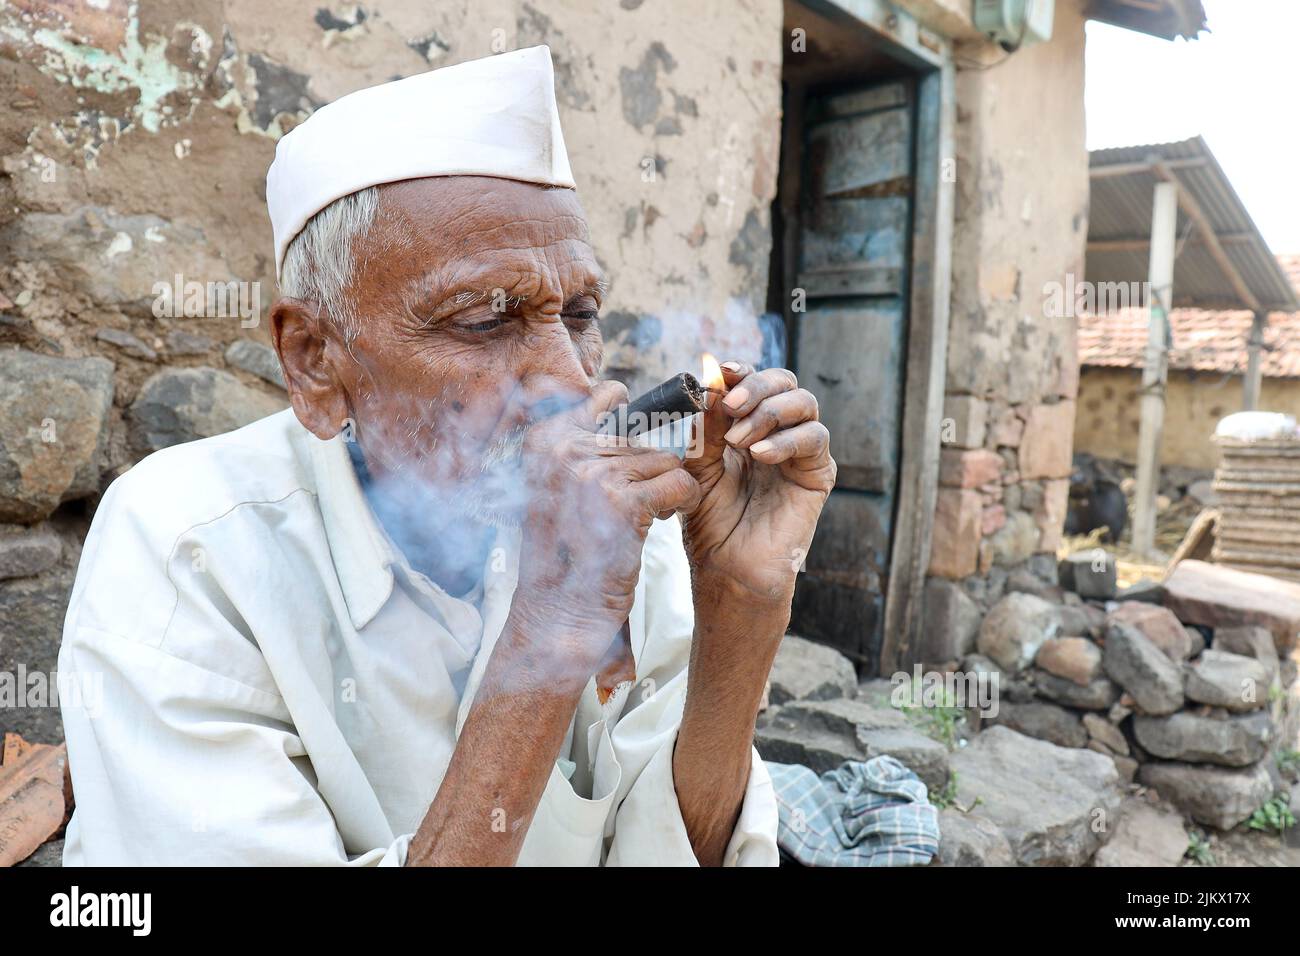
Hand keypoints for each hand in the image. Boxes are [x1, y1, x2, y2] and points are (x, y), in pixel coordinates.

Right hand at [509, 380, 700, 681]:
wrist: (557, 611)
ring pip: (665, 459)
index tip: (621, 463)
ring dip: (662, 489)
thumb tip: (620, 392)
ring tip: (635, 520)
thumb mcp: (556, 482)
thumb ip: (581, 439)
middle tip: (628, 505)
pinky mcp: (623, 502)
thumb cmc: (563, 548)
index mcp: (543, 436)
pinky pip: (680, 484)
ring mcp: (593, 472)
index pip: (608, 394)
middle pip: (643, 434)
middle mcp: (564, 447)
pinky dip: (679, 505)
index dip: (629, 424)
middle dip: (646, 468)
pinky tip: (652, 525)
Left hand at [681, 363, 834, 605]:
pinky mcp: (817, 473)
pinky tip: (760, 455)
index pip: (753, 382)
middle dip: (756, 386)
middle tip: (729, 406)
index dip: (741, 371)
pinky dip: (787, 439)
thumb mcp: (699, 466)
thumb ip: (706, 427)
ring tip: (738, 440)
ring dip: (769, 412)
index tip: (720, 372)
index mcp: (747, 424)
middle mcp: (777, 431)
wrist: (727, 567)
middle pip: (783, 382)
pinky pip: (815, 438)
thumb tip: (712, 383)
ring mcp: (800, 451)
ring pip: (804, 402)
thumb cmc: (709, 519)